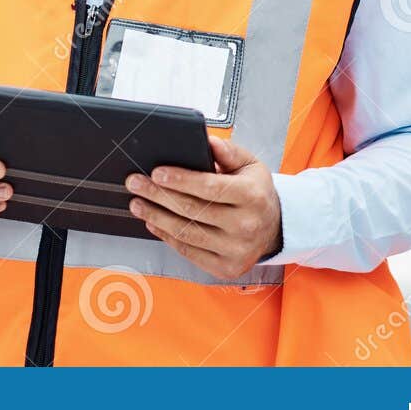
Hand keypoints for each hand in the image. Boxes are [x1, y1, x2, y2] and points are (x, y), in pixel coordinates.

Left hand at [125, 135, 281, 278]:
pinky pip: (188, 252)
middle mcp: (246, 225)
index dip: (180, 180)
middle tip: (136, 183)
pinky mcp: (226, 267)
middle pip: (192, 210)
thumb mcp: (251, 165)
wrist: (274, 228)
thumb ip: (229, 151)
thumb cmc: (256, 193)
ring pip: (186, 232)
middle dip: (157, 195)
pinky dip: (166, 236)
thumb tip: (209, 141)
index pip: (210, 187)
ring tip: (138, 203)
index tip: (156, 173)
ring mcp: (236, 250)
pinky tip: (153, 223)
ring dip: (155, 216)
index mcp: (252, 196)